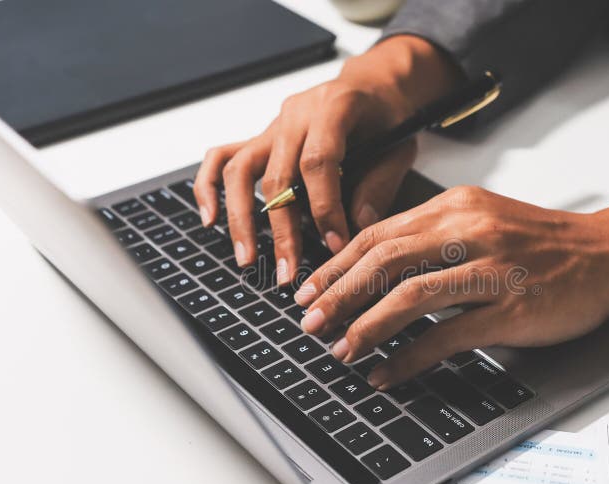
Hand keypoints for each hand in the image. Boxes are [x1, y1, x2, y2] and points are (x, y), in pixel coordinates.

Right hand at [193, 35, 459, 282]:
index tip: (334, 245)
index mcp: (334, 108)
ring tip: (247, 259)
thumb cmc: (388, 116)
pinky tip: (209, 219)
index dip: (325, 207)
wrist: (372, 84)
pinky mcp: (261, 138)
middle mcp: (296, 114)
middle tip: (288, 273)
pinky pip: (222, 158)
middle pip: (277, 174)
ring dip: (241, 218)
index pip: (318, 162)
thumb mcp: (399, 147)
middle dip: (283, 230)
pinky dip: (209, 187)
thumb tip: (355, 229)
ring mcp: (273, 125)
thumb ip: (379, 186)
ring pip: (240, 169)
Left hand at [292, 186, 608, 387]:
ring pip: (412, 295)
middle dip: (339, 294)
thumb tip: (377, 265)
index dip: (338, 265)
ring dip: (368, 325)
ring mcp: (492, 270)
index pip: (379, 234)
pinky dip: (410, 355)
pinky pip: (449, 334)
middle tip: (309, 323)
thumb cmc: (542, 242)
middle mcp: (470, 231)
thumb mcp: (483, 220)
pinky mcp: (512, 308)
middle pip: (386, 260)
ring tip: (340, 350)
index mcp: (456, 207)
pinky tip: (387, 371)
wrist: (608, 254)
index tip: (309, 289)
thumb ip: (432, 235)